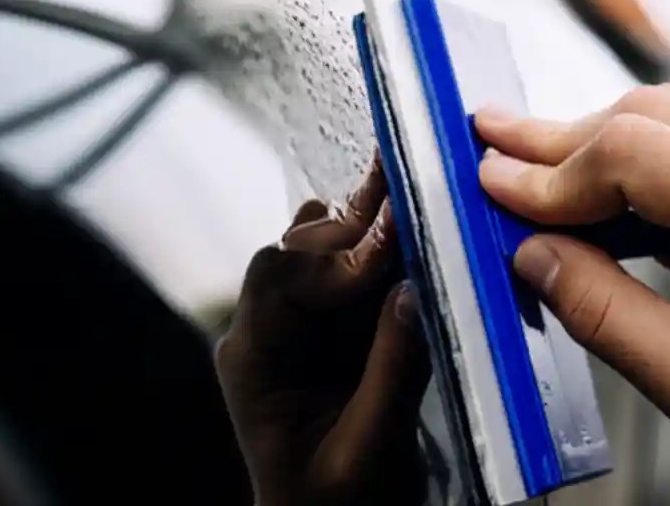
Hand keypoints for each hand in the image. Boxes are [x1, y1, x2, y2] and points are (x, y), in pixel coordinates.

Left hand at [215, 158, 430, 505]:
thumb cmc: (339, 504)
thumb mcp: (369, 449)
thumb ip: (391, 371)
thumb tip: (415, 289)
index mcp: (254, 361)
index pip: (280, 281)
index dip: (337, 260)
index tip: (395, 248)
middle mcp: (262, 332)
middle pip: (295, 253)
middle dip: (351, 230)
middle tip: (408, 195)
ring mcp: (290, 327)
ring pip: (315, 252)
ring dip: (359, 229)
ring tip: (402, 199)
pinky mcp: (324, 330)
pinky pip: (340, 274)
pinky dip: (369, 248)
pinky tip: (397, 226)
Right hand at [474, 85, 669, 504]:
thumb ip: (601, 311)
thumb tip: (532, 255)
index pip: (627, 152)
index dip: (548, 172)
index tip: (492, 188)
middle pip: (645, 113)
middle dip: (559, 137)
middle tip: (489, 140)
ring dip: (598, 144)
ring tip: (530, 163)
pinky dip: (642, 164)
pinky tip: (599, 193)